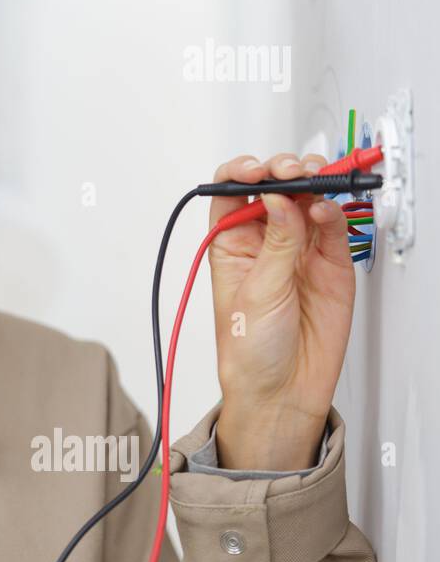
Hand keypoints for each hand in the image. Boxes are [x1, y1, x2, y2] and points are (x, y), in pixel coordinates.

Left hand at [207, 152, 354, 470]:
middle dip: (280, 172)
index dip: (241, 173)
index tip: (254, 170)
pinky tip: (324, 208)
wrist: (282, 390)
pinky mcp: (329, 263)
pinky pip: (331, 226)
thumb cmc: (250, 349)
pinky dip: (331, 211)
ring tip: (311, 182)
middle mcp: (264, 242)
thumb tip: (278, 199)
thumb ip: (276, 244)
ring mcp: (298, 250)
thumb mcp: (256, 292)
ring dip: (309, 183)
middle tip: (290, 173)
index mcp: (229, 244)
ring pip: (306, 200)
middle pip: (272, 189)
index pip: (230, 193)